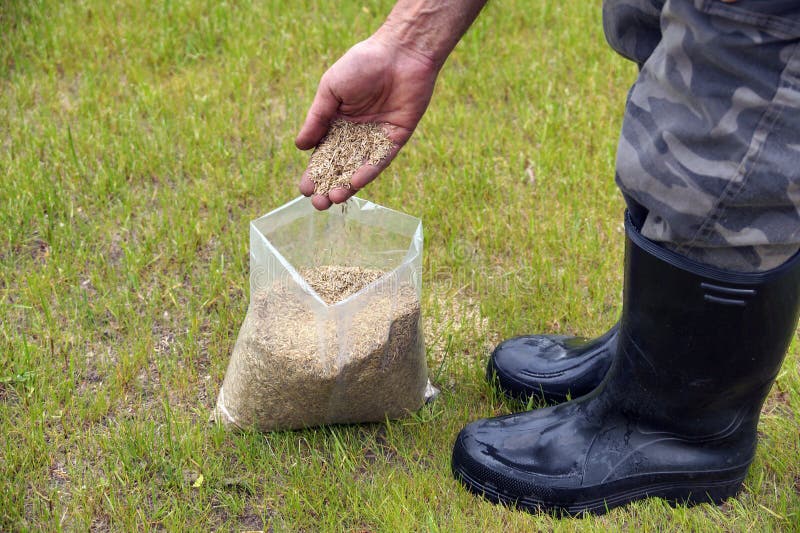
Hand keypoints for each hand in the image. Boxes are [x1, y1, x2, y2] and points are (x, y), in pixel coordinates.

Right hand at [295, 35, 438, 209]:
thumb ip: (317, 119)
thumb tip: (300, 147)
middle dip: (329, 185)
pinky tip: (355, 182)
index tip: (304, 189)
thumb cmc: (361, 64)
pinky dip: (368, 171)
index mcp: (337, 122)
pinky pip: (381, 159)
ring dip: (347, 185)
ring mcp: (376, 138)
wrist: (399, 53)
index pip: (323, 154)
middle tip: (318, 204)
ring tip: (334, 199)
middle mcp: (356, 134)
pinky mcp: (395, 138)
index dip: (314, 173)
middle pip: (340, 166)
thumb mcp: (331, 90)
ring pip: (359, 167)